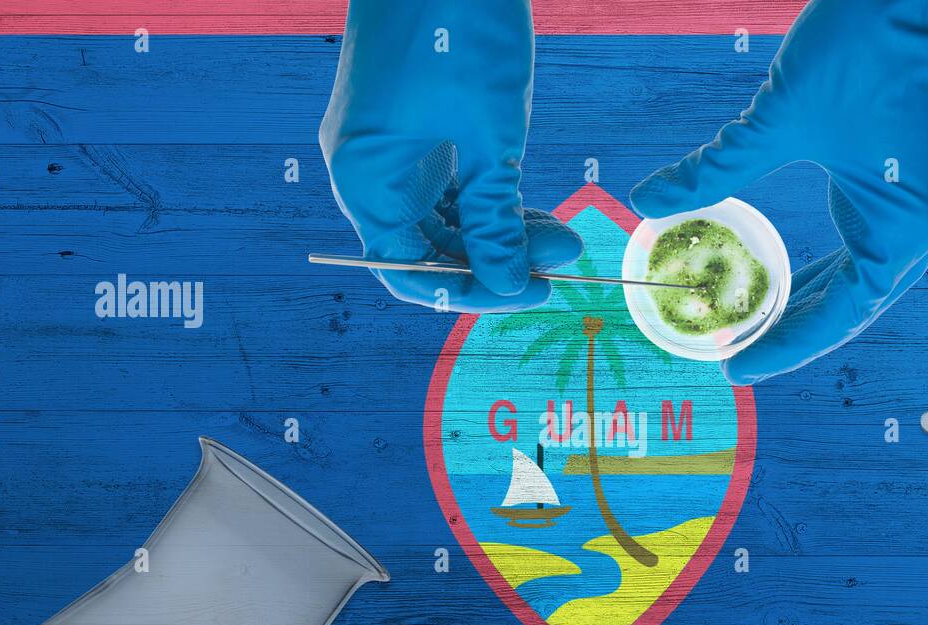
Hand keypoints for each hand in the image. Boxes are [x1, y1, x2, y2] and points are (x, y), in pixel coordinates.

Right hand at [320, 0, 581, 312]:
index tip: (528, 293)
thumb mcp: (489, 137)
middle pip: (427, 249)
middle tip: (561, 261)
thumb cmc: (458, 27)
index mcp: (366, 181)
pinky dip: (487, 200)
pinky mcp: (407, 127)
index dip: (468, 294)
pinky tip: (533, 208)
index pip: (409, 272)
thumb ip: (494, 218)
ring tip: (561, 234)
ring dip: (498, 232)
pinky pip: (444, 185)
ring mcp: (385, 147)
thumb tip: (507, 284)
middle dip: (496, 260)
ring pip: (441, 219)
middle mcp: (365, 171)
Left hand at [630, 0, 927, 383]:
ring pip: (863, 280)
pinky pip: (870, 246)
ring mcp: (927, 208)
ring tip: (755, 327)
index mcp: (904, 229)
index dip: (785, 347)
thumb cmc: (857, 46)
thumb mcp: (776, 118)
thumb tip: (646, 199)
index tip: (735, 366)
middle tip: (735, 355)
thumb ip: (714, 169)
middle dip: (793, 331)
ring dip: (811, 302)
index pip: (840, 315)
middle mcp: (926, 229)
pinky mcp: (916, 185)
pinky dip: (830, 267)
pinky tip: (790, 280)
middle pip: (854, 306)